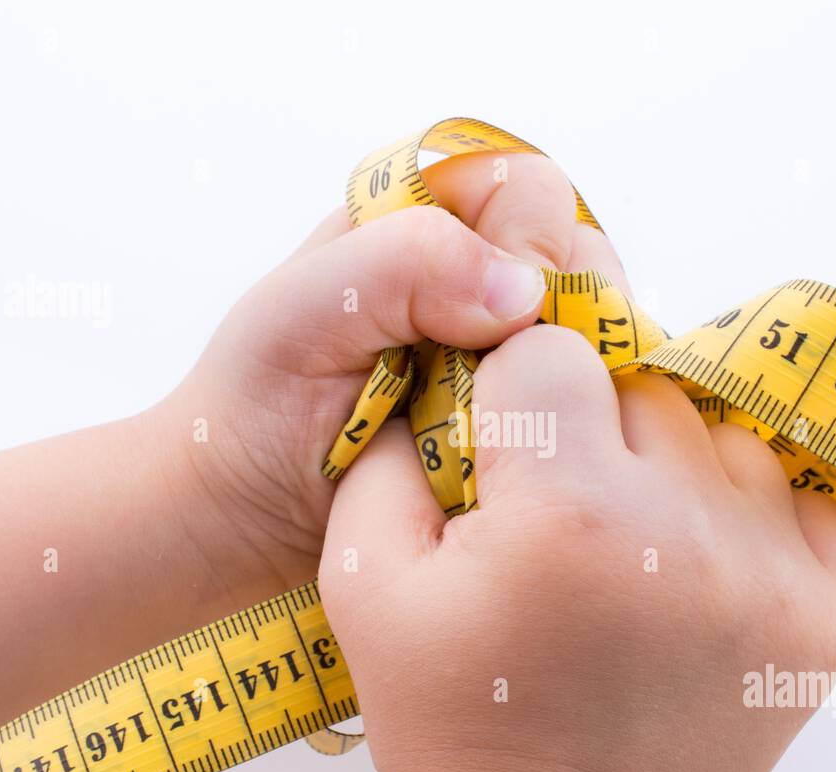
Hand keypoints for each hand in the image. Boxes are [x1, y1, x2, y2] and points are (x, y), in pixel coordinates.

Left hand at [153, 153, 631, 593]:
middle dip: (552, 327)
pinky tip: (516, 463)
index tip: (494, 317)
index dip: (530, 246)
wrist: (241, 513)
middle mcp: (476, 282)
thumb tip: (528, 292)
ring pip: (594, 345)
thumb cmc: (254, 401)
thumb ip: (406, 267)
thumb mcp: (306, 310)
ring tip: (489, 432)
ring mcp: (505, 358)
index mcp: (422, 223)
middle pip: (580, 268)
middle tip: (487, 387)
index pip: (529, 194)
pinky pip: (581, 417)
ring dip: (558, 390)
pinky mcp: (520, 427)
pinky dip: (562, 437)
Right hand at [319, 326, 835, 771]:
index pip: (552, 352)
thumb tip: (447, 355)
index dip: (514, 392)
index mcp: (563, 517)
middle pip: (643, 385)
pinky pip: (798, 496)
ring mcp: (768, 577)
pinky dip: (748, 510)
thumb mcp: (361, 577)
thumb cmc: (446, 717)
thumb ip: (389, 444)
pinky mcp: (822, 617)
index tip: (508, 447)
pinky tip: (695, 562)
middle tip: (563, 505)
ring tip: (631, 542)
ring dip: (674, 464)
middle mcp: (683, 536)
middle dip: (594, 426)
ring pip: (723, 433)